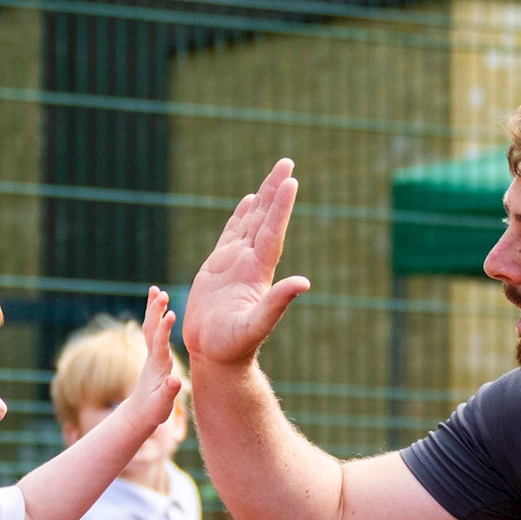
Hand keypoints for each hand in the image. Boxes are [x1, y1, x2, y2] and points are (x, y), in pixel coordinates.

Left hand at [131, 285, 183, 415]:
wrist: (139, 413)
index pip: (159, 344)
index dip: (164, 329)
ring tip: (156, 289)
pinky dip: (154, 315)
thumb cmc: (152, 410)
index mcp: (157, 367)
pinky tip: (158, 304)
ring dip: (153, 308)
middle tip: (160, 292)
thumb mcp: (162, 405)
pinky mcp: (154, 354)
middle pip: (151, 329)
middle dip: (155, 311)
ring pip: (150, 326)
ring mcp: (152, 354)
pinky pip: (152, 330)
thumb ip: (168, 392)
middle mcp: (153, 357)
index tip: (170, 313)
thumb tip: (174, 380)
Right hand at [181, 159, 309, 369]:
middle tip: (287, 162)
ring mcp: (234, 264)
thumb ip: (277, 303)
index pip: (272, 231)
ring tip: (274, 175)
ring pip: (250, 222)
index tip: (291, 181)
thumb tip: (304, 283)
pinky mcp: (217, 268)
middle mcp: (249, 263)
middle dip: (276, 191)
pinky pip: (232, 234)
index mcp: (258, 272)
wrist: (216, 357)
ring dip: (263, 198)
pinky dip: (240, 216)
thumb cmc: (234, 346)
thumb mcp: (256, 325)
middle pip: (264, 218)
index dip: (281, 207)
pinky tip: (248, 202)